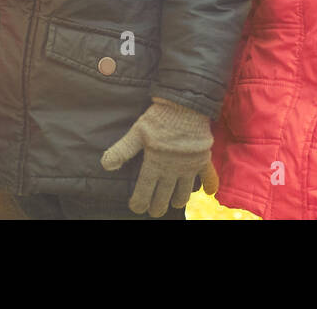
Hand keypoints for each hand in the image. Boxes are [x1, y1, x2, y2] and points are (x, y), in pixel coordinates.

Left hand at [101, 98, 217, 216]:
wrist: (185, 105)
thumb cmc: (159, 117)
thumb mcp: (136, 132)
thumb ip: (122, 150)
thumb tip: (106, 166)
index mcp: (155, 164)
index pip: (144, 192)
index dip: (139, 203)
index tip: (136, 207)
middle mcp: (172, 170)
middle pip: (164, 196)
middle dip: (157, 206)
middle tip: (154, 211)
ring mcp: (189, 166)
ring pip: (184, 192)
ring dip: (178, 200)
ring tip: (174, 202)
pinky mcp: (203, 158)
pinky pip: (209, 176)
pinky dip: (210, 185)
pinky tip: (209, 192)